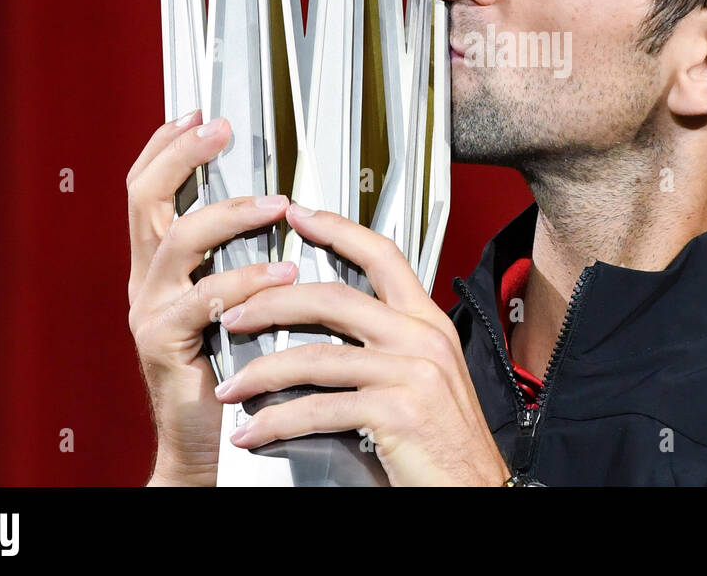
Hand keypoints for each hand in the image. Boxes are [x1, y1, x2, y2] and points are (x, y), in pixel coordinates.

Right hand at [126, 112, 299, 485]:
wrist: (211, 438)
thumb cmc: (231, 367)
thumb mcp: (232, 302)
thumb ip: (240, 258)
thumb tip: (280, 209)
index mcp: (161, 266)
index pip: (148, 191)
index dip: (166, 148)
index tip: (195, 116)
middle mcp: (148, 281)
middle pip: (147, 200)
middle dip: (183, 156)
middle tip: (220, 131)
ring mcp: (152, 310)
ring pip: (178, 240)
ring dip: (231, 214)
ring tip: (277, 206)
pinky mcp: (165, 342)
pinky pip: (203, 299)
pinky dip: (246, 281)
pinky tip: (280, 275)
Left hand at [213, 205, 511, 486]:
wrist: (475, 490)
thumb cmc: (446, 443)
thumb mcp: (426, 378)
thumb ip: (389, 346)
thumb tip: (332, 333)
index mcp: (428, 322)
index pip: (382, 255)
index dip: (338, 230)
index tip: (300, 215)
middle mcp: (421, 338)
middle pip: (334, 297)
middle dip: (272, 303)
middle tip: (234, 314)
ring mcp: (410, 374)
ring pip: (316, 355)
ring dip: (263, 371)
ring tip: (231, 386)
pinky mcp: (395, 413)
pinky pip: (319, 408)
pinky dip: (277, 421)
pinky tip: (254, 430)